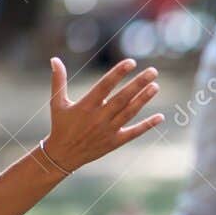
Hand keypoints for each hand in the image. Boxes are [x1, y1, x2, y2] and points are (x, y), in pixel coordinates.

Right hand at [42, 57, 164, 172]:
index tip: (131, 62)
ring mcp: (108, 130)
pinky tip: (160, 117)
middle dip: (138, 84)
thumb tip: (54, 59)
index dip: (118, 73)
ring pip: (129, 112)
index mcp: (86, 106)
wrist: (62, 155)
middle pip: (122, 98)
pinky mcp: (114, 142)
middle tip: (153, 71)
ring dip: (144, 99)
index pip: (105, 86)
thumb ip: (58, 80)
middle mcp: (99, 117)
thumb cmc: (61, 125)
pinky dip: (147, 125)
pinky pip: (134, 133)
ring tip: (156, 86)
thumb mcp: (57, 103)